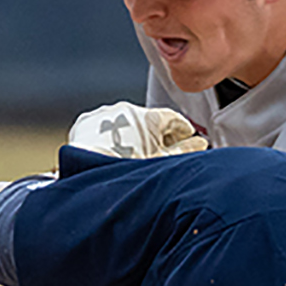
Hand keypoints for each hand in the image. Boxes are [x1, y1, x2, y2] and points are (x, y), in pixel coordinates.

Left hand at [67, 102, 207, 158]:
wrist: (88, 175)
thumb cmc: (126, 171)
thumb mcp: (163, 163)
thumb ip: (185, 151)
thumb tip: (199, 144)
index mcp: (148, 118)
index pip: (173, 118)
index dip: (182, 131)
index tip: (187, 138)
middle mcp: (126, 111)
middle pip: (150, 121)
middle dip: (158, 136)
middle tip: (164, 154)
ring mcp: (104, 116)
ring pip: (126, 125)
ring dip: (134, 137)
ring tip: (136, 158)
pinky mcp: (86, 124)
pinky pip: (104, 129)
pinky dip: (112, 139)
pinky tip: (114, 155)